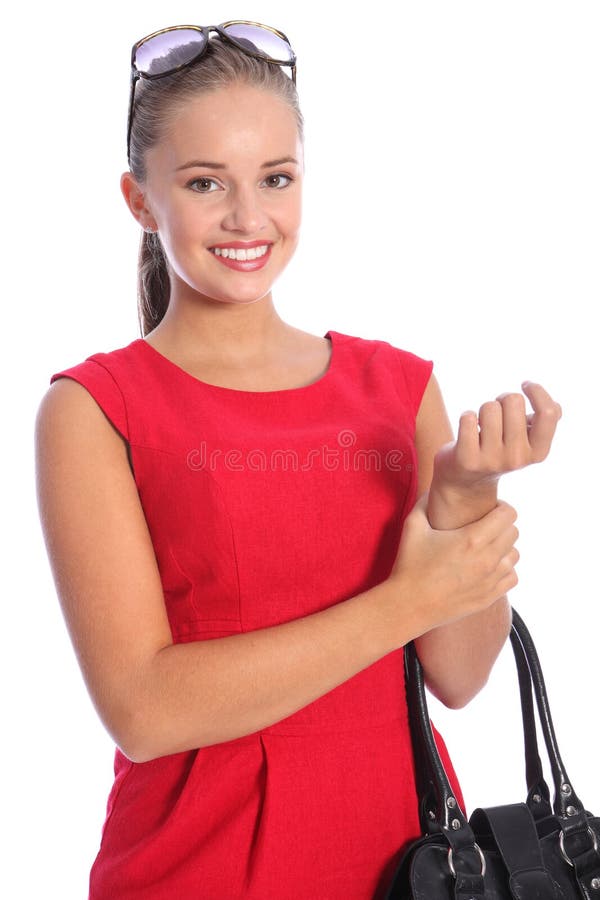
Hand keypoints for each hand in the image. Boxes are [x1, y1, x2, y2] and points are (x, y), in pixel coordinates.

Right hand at [385, 493, 518, 640]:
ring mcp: (491, 580)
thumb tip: (435, 489)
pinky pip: (512, 576)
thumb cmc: (409, 564)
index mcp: (472, 539)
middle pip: (514, 532)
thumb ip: (425, 502)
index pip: (508, 514)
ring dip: (503, 548)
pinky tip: (487, 567)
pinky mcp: (490, 596)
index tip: (486, 510)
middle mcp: (487, 559)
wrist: (409, 605)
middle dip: (501, 525)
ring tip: (484, 548)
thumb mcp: (413, 526)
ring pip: (515, 555)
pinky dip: (504, 569)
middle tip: (483, 527)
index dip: (499, 507)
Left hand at [431, 381, 561, 496]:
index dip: (537, 392)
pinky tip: (468, 431)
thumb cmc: (500, 448)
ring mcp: (492, 460)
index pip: (548, 413)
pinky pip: (468, 418)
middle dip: (502, 400)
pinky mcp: (468, 459)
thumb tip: (555, 407)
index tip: (526, 385)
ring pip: (489, 407)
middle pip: (513, 401)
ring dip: (483, 410)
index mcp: (539, 452)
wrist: (466, 480)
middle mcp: (518, 458)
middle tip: (496, 414)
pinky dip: (466, 417)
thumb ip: (543, 422)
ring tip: (481, 426)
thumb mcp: (526, 439)